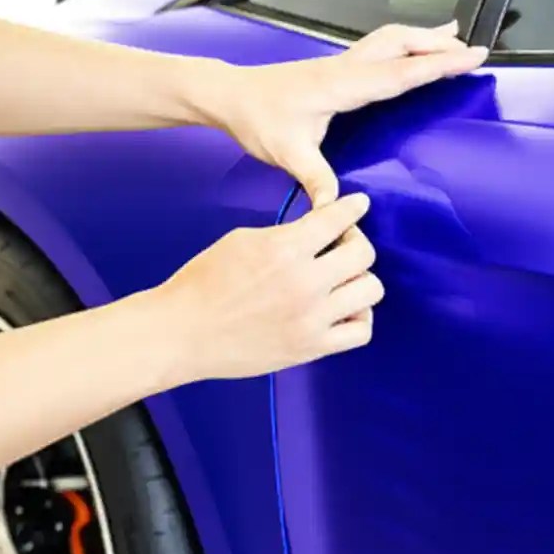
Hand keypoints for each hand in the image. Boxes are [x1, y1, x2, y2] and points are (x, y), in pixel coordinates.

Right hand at [149, 193, 381, 382]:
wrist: (182, 333)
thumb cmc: (203, 284)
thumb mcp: (242, 240)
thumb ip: (287, 234)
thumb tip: (320, 228)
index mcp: (284, 249)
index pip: (337, 218)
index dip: (353, 208)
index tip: (358, 205)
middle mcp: (304, 283)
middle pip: (363, 254)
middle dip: (355, 242)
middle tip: (340, 246)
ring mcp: (311, 319)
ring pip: (370, 290)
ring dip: (360, 279)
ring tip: (342, 280)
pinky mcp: (311, 348)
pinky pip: (361, 332)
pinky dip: (359, 317)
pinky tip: (343, 309)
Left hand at [191, 21, 487, 205]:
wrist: (230, 95)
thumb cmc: (257, 120)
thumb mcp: (286, 154)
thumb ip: (316, 179)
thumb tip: (336, 208)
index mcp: (341, 85)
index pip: (400, 73)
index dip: (438, 65)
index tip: (470, 57)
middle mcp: (346, 67)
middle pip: (402, 44)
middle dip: (440, 45)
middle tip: (474, 50)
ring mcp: (342, 63)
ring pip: (392, 40)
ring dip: (425, 37)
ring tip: (455, 35)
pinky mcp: (338, 67)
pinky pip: (380, 47)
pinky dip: (406, 43)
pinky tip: (414, 45)